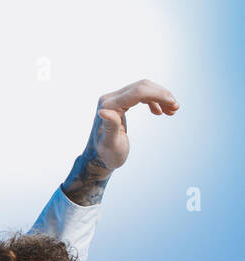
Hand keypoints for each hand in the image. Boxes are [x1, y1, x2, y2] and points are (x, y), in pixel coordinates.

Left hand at [63, 80, 178, 204]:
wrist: (99, 158)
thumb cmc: (106, 155)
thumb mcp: (111, 144)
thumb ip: (110, 127)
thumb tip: (103, 111)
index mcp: (108, 106)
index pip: (138, 91)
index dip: (159, 95)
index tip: (174, 105)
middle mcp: (109, 99)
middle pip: (142, 87)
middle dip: (162, 95)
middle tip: (175, 108)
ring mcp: (113, 100)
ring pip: (143, 89)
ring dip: (159, 97)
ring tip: (172, 110)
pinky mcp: (118, 103)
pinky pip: (139, 95)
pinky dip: (153, 100)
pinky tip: (159, 111)